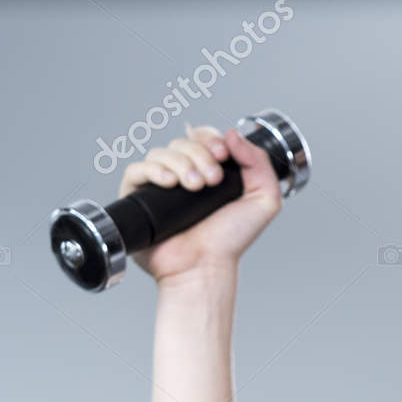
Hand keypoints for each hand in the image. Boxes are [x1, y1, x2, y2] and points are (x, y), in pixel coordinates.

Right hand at [117, 123, 284, 284]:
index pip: (203, 137)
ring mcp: (160, 185)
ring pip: (162, 152)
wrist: (205, 267)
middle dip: (200, 154)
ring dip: (181, 163)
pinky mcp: (138, 196)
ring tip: (194, 187)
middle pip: (183, 142)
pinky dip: (154, 170)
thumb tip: (233, 134)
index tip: (222, 154)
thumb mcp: (264, 200)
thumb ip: (259, 162)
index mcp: (209, 171)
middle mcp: (184, 174)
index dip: (211, 139)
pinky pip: (137, 169)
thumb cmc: (229, 241)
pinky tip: (170, 182)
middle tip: (212, 179)